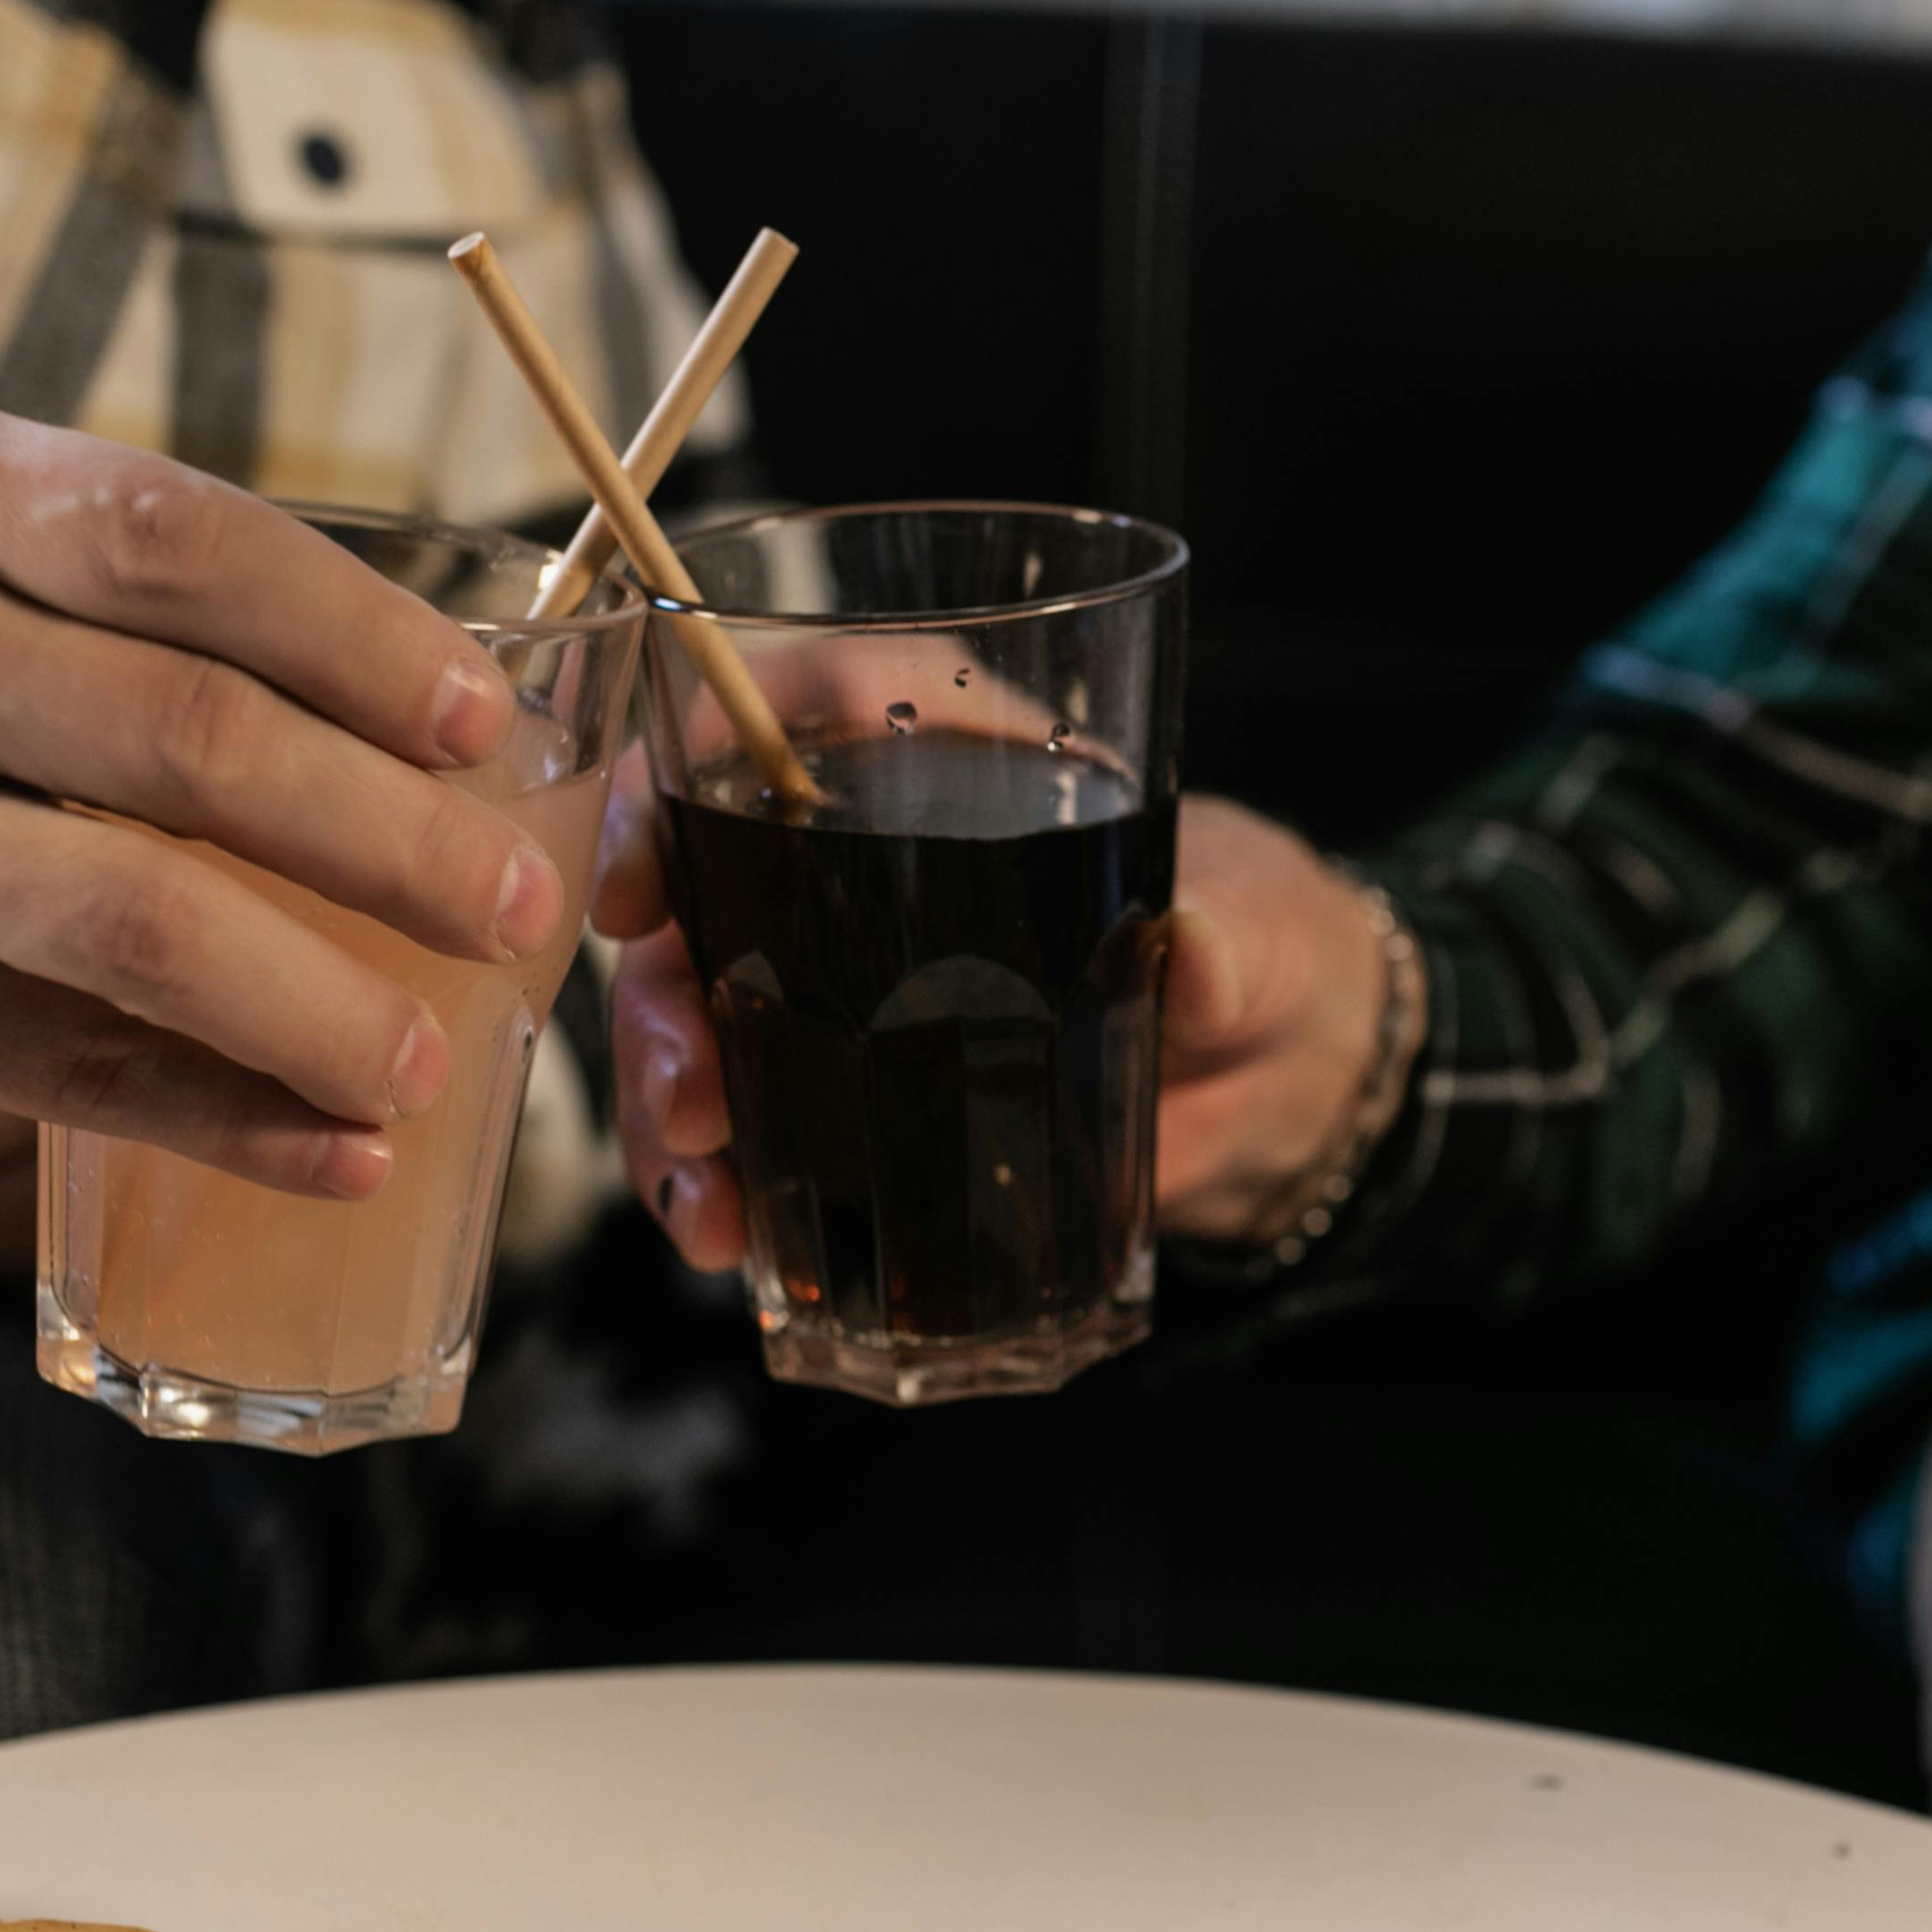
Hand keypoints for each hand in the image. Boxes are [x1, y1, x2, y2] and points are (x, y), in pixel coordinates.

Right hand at [0, 386, 574, 1200]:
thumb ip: (91, 554)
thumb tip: (385, 674)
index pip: (183, 547)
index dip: (359, 641)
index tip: (480, 719)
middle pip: (188, 744)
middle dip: (390, 837)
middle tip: (518, 903)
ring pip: (134, 925)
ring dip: (319, 1007)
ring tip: (438, 1057)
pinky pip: (59, 1067)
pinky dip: (221, 1119)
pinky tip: (335, 1152)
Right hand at [601, 793, 1386, 1270]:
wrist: (1276, 1071)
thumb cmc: (1257, 938)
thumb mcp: (1259, 921)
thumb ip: (1234, 935)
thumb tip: (1204, 957)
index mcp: (953, 752)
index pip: (799, 697)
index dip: (699, 755)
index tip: (656, 861)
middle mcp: (863, 850)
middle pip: (706, 879)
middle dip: (661, 987)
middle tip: (688, 1088)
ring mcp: (841, 975)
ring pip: (697, 1009)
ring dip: (669, 1099)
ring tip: (705, 1193)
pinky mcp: (852, 1086)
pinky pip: (748, 1122)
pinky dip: (718, 1181)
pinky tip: (725, 1235)